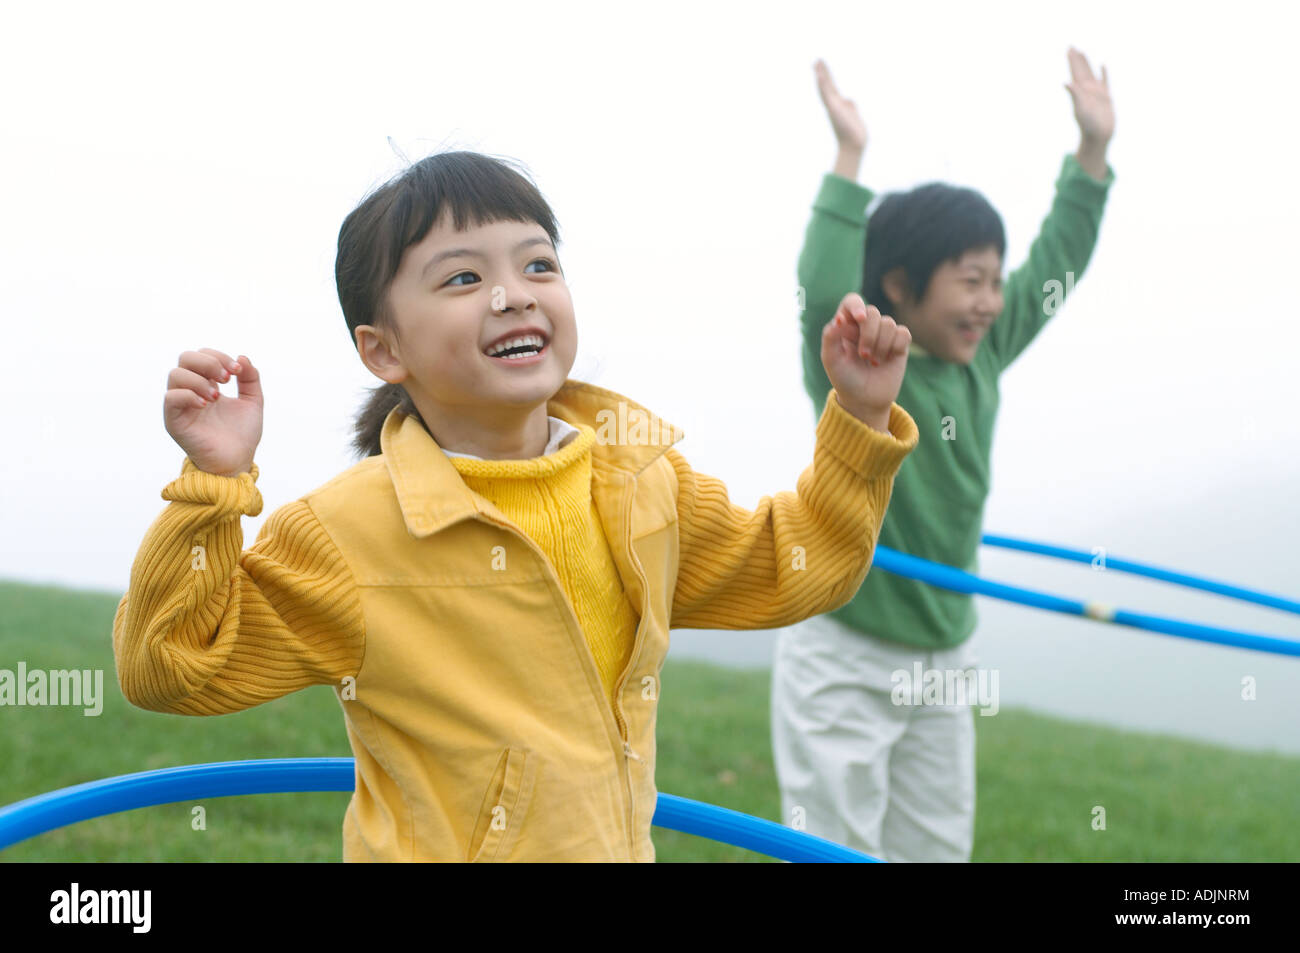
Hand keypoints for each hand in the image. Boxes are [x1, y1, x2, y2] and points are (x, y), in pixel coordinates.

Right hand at [164, 348, 263, 476]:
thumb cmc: (243, 434)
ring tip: (217, 397)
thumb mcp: (253, 401)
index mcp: (207, 384)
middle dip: (209, 362)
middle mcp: (190, 391)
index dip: (219, 356)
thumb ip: (250, 378)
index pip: (202, 355)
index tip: (237, 371)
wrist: (237, 461)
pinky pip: (171, 397)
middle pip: (185, 358)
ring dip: (200, 380)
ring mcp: (181, 405)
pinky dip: (189, 395)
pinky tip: (207, 405)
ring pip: (175, 374)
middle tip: (227, 379)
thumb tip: (242, 357)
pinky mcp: (174, 421)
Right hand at [814, 59, 866, 155]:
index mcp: (838, 105)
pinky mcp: (834, 108)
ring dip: (820, 75)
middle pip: (826, 85)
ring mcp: (832, 106)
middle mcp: (833, 104)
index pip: (831, 87)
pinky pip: (827, 94)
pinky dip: (823, 85)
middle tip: (817, 60)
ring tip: (816, 63)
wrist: (854, 144)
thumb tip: (848, 100)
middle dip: (822, 72)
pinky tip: (820, 76)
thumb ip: (850, 105)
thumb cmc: (854, 133)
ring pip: (825, 88)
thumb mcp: (853, 115)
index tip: (822, 65)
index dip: (826, 76)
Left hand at [820, 294, 908, 430]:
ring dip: (880, 345)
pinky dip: (895, 347)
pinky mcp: (899, 343)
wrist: (864, 400)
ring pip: (888, 323)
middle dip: (868, 335)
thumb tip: (840, 319)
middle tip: (863, 355)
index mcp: (846, 325)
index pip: (852, 301)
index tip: (859, 319)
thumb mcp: (831, 360)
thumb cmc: (845, 379)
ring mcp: (883, 334)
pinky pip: (903, 333)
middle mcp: (865, 326)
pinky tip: (887, 360)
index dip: (856, 305)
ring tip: (873, 362)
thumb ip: (830, 338)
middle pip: (872, 312)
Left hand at [1065, 46, 1113, 144]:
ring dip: (1086, 63)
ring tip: (1082, 52)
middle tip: (1071, 46)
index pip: (1075, 71)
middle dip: (1076, 58)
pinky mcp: (1106, 96)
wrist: (1099, 135)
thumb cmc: (1089, 124)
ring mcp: (1096, 92)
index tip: (1069, 48)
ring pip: (1091, 73)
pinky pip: (1104, 80)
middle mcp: (1086, 90)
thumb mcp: (1081, 108)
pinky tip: (1102, 65)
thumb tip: (1066, 82)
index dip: (1072, 60)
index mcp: (1080, 91)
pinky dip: (1103, 72)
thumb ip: (1075, 94)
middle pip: (1081, 70)